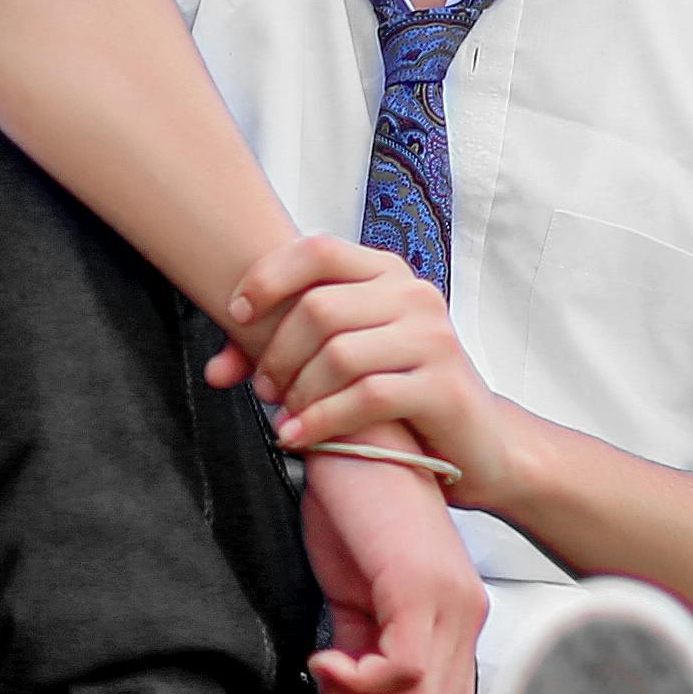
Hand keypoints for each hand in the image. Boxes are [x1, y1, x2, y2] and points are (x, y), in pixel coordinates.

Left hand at [211, 235, 527, 498]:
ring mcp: (434, 339)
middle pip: (320, 309)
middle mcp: (415, 296)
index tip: (238, 315)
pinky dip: (320, 421)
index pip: (318, 251)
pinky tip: (298, 437)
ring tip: (285, 414)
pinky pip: (365, 397)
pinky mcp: (442, 387)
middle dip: (277, 353)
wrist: (477, 443)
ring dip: (298, 391)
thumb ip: (281, 351)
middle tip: (264, 387)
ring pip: (339, 354)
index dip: (269, 277)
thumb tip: (215, 371)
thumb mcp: (343, 360)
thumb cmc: (398, 394)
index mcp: (387, 274)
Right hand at [298, 445, 484, 693]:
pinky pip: (402, 672)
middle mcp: (465, 612)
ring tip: (326, 673)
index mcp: (456, 615)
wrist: (352, 439)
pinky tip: (325, 660)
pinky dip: (356, 684)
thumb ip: (362, 645)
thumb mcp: (356, 591)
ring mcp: (449, 602)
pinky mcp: (419, 588)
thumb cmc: (353, 503)